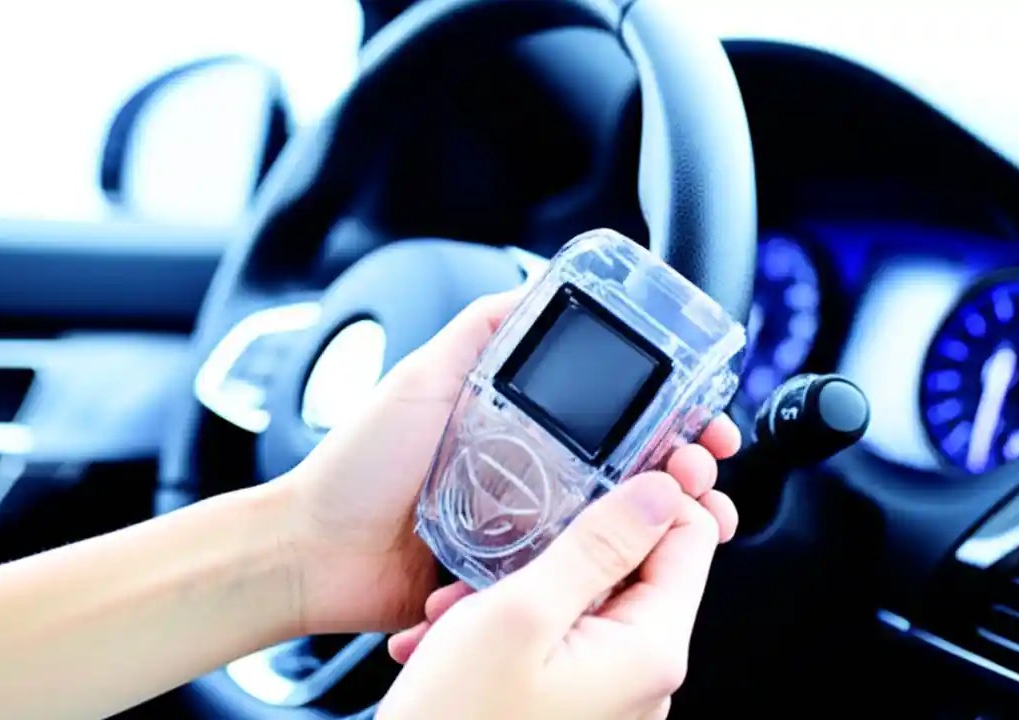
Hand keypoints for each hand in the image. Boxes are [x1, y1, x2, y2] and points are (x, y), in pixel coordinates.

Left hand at [271, 289, 741, 633]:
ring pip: (615, 520)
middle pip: (628, 468)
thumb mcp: (423, 376)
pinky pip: (574, 569)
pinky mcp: (513, 575)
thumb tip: (537, 283)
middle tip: (704, 466)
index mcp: (519, 423)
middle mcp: (531, 472)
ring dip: (666, 514)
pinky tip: (647, 553)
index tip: (702, 415)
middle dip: (683, 465)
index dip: (666, 413)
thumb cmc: (358, 466)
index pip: (612, 413)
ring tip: (693, 511)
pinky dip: (619, 563)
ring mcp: (525, 526)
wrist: (314, 551)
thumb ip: (479, 331)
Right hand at [377, 471, 725, 719]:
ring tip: (461, 610)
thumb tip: (663, 491)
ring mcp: (612, 694)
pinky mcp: (576, 703)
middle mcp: (645, 677)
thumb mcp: (522, 612)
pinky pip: (561, 639)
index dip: (655, 490)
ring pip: (584, 599)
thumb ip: (599, 545)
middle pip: (634, 566)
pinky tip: (458, 636)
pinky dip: (511, 626)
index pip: (694, 537)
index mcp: (650, 650)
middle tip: (500, 555)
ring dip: (521, 587)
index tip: (607, 466)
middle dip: (563, 547)